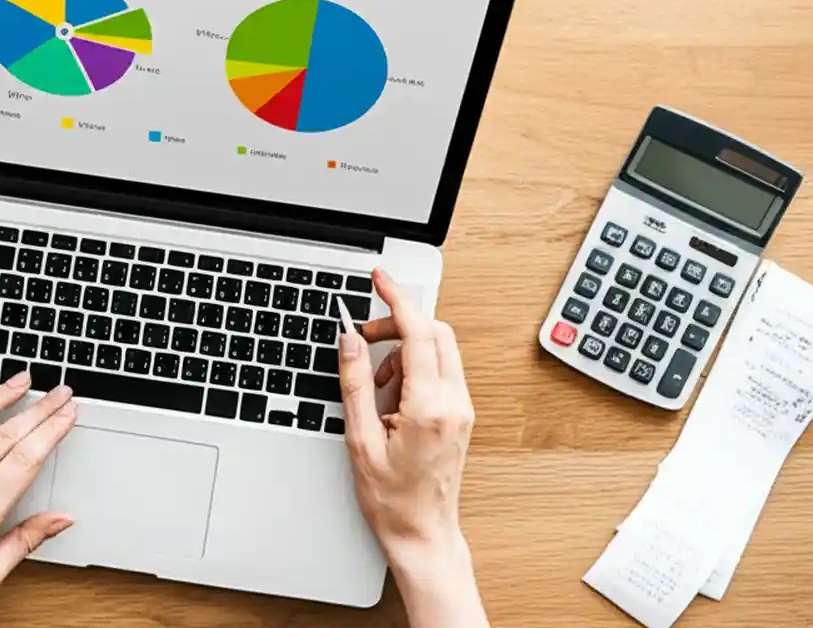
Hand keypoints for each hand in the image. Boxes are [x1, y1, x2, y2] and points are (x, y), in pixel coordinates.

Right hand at [338, 268, 486, 626]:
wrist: (423, 534)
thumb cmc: (392, 500)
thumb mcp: (360, 441)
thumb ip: (355, 384)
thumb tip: (351, 342)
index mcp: (430, 406)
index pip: (418, 332)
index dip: (397, 298)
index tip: (381, 279)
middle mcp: (454, 403)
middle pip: (434, 332)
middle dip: (400, 323)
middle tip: (367, 337)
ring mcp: (462, 408)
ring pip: (439, 349)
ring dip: (406, 349)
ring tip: (376, 384)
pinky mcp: (460, 414)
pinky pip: (441, 371)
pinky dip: (414, 368)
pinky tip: (391, 396)